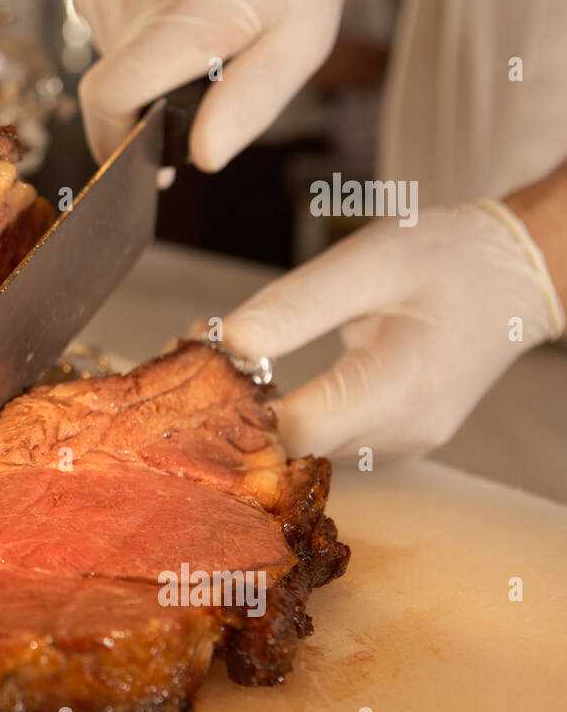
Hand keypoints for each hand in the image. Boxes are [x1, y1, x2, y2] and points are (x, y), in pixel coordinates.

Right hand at [75, 0, 346, 169]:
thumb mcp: (305, 33)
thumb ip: (253, 100)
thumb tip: (204, 156)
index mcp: (179, 19)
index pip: (109, 102)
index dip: (121, 145)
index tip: (151, 159)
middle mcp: (129, 0)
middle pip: (116, 94)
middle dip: (155, 104)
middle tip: (212, 74)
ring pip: (115, 66)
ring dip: (153, 70)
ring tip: (203, 34)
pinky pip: (113, 35)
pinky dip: (144, 40)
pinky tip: (182, 11)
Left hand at [221, 201, 565, 461]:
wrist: (514, 278)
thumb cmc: (446, 259)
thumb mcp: (368, 262)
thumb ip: (296, 306)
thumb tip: (224, 345)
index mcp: (401, 386)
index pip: (295, 430)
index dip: (237, 405)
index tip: (201, 364)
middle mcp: (402, 433)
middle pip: (292, 449)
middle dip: (238, 410)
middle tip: (198, 358)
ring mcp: (401, 446)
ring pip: (303, 452)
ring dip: (260, 415)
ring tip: (230, 362)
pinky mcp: (393, 445)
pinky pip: (324, 443)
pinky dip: (290, 416)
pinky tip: (269, 380)